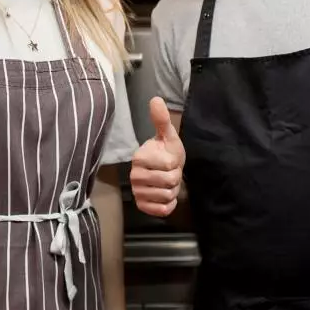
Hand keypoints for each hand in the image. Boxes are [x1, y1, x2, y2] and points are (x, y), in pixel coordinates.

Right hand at [130, 97, 184, 217]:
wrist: (163, 171)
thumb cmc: (166, 152)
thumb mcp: (168, 136)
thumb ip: (162, 119)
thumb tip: (156, 99)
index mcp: (139, 157)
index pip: (170, 165)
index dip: (175, 163)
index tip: (169, 160)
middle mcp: (134, 176)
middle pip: (170, 182)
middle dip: (175, 178)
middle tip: (169, 172)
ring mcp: (137, 192)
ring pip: (167, 196)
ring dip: (172, 191)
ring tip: (166, 183)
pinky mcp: (142, 206)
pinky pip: (162, 210)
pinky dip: (168, 204)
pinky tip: (164, 195)